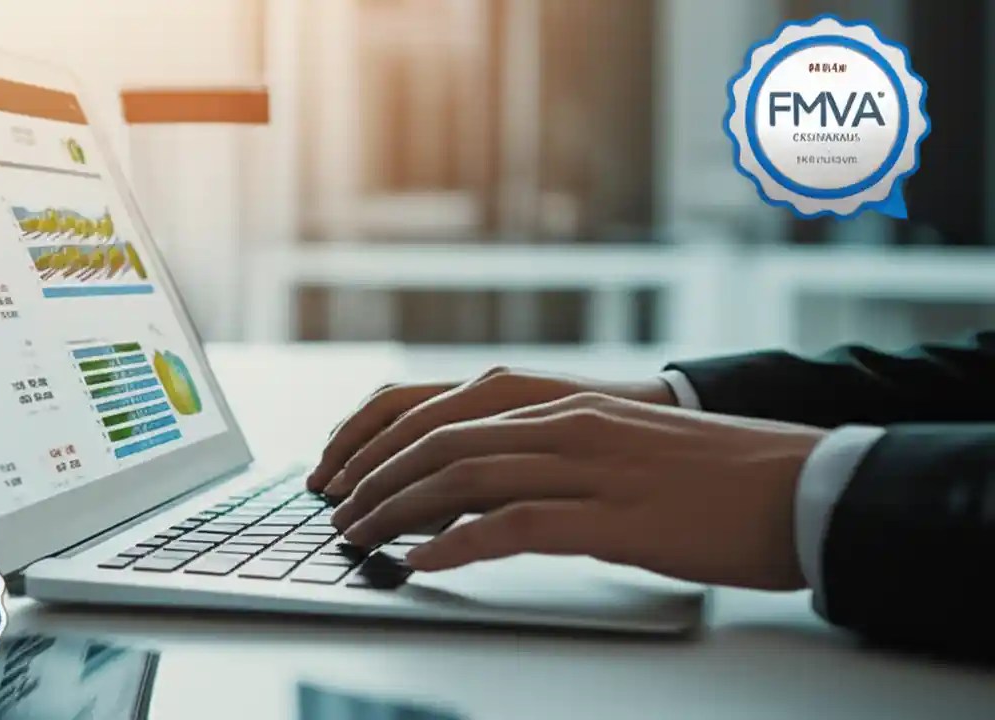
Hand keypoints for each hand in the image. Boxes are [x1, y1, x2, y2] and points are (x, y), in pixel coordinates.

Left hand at [330, 393, 825, 589]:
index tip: (345, 473)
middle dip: (375, 478)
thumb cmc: (712, 474)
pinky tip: (424, 562)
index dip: (380, 443)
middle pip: (439, 442)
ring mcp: (588, 467)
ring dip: (399, 510)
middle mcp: (566, 425)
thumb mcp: (618, 451)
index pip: (442, 413)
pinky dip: (459, 544)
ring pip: (464, 477)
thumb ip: (553, 458)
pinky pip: (516, 525)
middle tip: (339, 513)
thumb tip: (486, 492)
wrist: (800, 484)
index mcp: (563, 406)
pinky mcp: (613, 517)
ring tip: (362, 538)